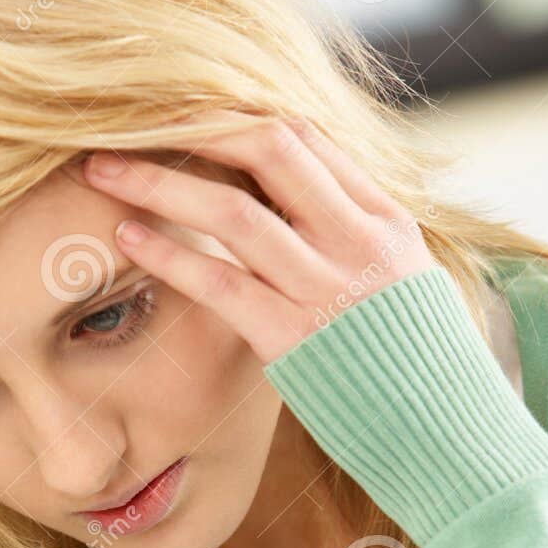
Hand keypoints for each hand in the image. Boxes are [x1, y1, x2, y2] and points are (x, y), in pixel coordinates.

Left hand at [82, 111, 435, 365]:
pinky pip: (221, 285)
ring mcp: (325, 290)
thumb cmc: (415, 363)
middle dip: (193, 127)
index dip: (235, 117)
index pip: (305, 138)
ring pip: (234, 213)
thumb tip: (298, 200)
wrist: (444, 432)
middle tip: (131, 120)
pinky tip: (128, 237)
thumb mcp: (403, 281)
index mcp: (384, 219)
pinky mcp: (294, 340)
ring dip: (160, 184)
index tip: (180, 115)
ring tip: (102, 172)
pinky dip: (170, 256)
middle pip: (269, 149)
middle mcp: (356, 242)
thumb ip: (353, 236)